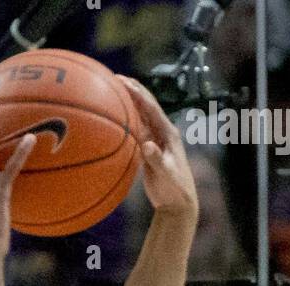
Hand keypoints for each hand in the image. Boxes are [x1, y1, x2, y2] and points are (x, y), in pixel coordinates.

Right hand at [118, 76, 198, 219]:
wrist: (178, 203)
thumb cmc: (175, 189)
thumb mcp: (167, 175)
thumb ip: (156, 160)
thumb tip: (146, 145)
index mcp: (168, 133)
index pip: (151, 107)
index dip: (137, 93)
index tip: (122, 81)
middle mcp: (162, 132)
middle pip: (146, 105)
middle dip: (132, 90)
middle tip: (114, 77)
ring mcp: (155, 140)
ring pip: (140, 116)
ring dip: (128, 103)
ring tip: (112, 91)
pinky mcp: (149, 149)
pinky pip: (135, 130)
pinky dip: (125, 121)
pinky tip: (114, 116)